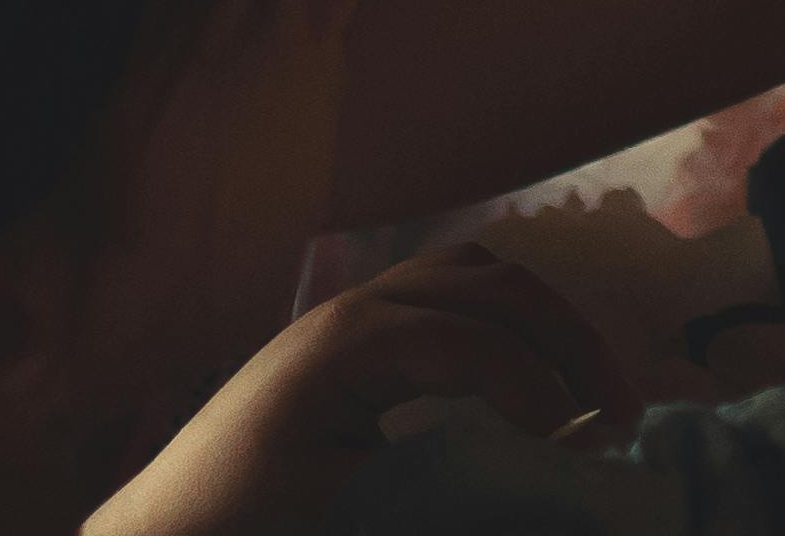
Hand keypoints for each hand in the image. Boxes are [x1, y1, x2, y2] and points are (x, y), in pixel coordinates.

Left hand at [90, 246, 613, 532]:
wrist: (161, 531)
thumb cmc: (245, 522)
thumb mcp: (347, 510)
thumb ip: (449, 485)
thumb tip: (548, 476)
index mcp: (350, 343)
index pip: (478, 346)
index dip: (542, 396)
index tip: (588, 452)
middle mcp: (358, 305)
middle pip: (496, 285)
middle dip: (569, 343)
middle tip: (623, 413)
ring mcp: (354, 308)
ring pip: (479, 275)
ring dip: (544, 322)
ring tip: (589, 388)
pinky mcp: (354, 332)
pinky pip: (449, 294)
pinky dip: (504, 318)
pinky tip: (529, 371)